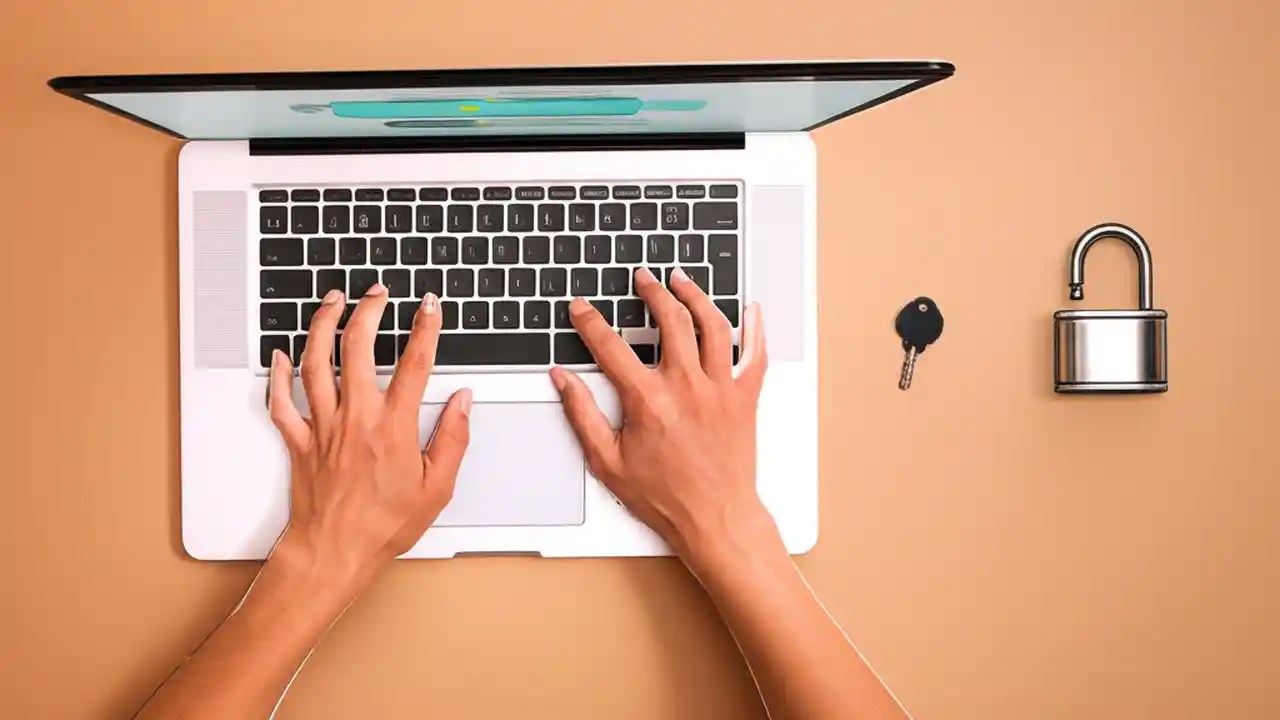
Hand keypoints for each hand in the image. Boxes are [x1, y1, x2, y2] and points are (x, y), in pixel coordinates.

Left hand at [267, 284, 470, 588]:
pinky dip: (277, 373)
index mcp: (393, 427)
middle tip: (377, 293)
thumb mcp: (437, 488)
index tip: (430, 306)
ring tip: (333, 302)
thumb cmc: (383, 527)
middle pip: (358, 347)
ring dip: (323, 324)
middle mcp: (355, 418)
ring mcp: (323, 426)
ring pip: (315, 362)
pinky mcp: (299, 440)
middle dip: (368, 310)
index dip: (426, 328)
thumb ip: (453, 439)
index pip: (414, 364)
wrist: (333, 553)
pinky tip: (280, 354)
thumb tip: (462, 402)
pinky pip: (280, 400)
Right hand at [549, 268, 769, 564]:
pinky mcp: (745, 399)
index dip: (590, 322)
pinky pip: (755, 353)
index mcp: (649, 400)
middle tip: (642, 279)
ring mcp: (720, 389)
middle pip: (669, 320)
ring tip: (682, 281)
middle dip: (652, 291)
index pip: (611, 347)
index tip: (581, 308)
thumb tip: (563, 380)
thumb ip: (582, 414)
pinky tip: (750, 309)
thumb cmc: (665, 497)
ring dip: (696, 296)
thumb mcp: (608, 460)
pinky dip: (754, 327)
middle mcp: (687, 387)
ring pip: (712, 325)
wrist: (715, 519)